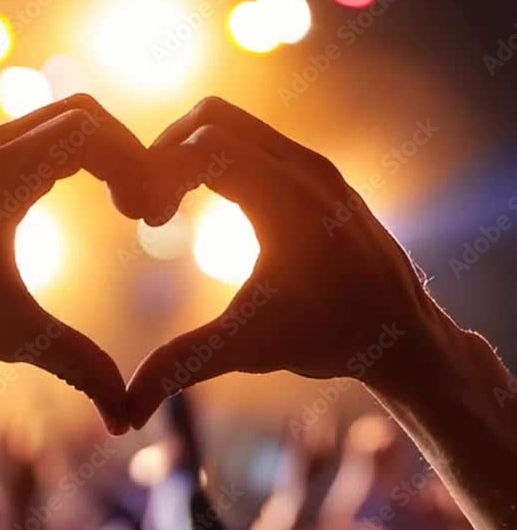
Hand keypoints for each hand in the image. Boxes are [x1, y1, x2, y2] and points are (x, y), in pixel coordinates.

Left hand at [0, 96, 153, 433]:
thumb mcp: (13, 338)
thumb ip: (79, 366)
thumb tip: (126, 418)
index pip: (87, 132)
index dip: (135, 163)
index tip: (152, 213)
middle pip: (81, 114)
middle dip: (127, 154)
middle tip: (147, 209)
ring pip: (58, 121)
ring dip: (102, 152)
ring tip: (127, 205)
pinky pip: (36, 137)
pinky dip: (74, 156)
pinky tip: (89, 199)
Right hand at [127, 97, 439, 427]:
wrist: (402, 335)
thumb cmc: (331, 339)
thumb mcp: (250, 349)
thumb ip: (183, 367)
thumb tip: (127, 411)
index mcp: (288, 199)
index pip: (202, 145)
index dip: (156, 171)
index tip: (142, 218)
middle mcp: (304, 169)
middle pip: (211, 117)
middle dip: (165, 152)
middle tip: (147, 206)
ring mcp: (315, 166)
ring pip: (234, 123)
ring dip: (190, 152)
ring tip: (167, 205)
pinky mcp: (318, 175)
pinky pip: (255, 142)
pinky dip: (218, 158)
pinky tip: (203, 204)